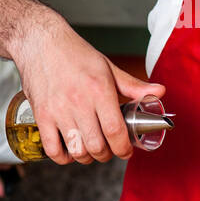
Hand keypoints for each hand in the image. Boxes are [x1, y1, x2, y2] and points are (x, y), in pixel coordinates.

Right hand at [10, 6, 163, 165]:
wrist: (40, 42)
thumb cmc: (75, 54)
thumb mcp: (108, 67)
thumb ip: (134, 86)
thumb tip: (159, 92)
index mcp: (99, 89)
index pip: (115, 130)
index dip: (123, 148)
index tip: (126, 151)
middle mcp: (78, 101)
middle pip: (97, 145)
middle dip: (107, 155)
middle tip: (109, 150)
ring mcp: (58, 110)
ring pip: (76, 150)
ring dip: (87, 157)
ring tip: (91, 150)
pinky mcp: (41, 115)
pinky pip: (52, 149)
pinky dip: (63, 157)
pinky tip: (70, 151)